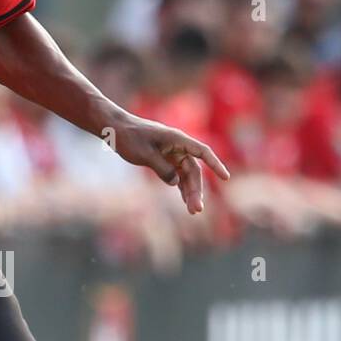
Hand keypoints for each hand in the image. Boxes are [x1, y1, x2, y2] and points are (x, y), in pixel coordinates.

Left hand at [108, 114, 229, 213]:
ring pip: (185, 175)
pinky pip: (176, 175)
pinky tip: (184, 201)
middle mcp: (178, 146)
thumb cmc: (129, 137)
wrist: (114, 128)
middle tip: (196, 210)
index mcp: (177, 139)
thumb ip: (163, 169)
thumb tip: (176, 182)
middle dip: (196, 190)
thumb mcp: (145, 155)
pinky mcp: (164, 159)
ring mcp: (171, 153)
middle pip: (193, 170)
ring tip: (192, 211)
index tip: (225, 178)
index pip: (202, 152)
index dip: (215, 165)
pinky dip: (180, 187)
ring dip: (189, 192)